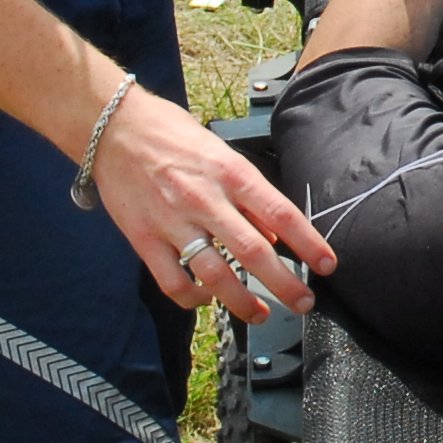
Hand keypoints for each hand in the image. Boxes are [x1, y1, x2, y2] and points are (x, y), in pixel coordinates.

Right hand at [91, 87, 337, 323]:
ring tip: (261, 314)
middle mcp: (205, 199)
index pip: (280, 212)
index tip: (327, 264)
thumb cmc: (172, 136)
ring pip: (215, 274)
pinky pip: (173, 281)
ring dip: (243, 302)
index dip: (308, 242)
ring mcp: (173, 222)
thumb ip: (248, 194)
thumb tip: (273, 233)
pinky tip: (207, 300)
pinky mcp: (145, 239)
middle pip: (253, 251)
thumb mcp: (222, 154)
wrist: (114, 128)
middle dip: (284, 283)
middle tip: (304, 302)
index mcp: (231, 173)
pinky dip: (194, 298)